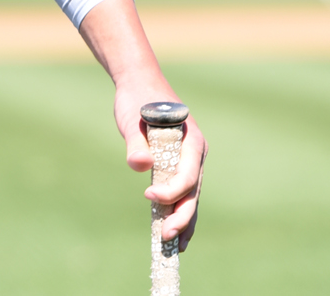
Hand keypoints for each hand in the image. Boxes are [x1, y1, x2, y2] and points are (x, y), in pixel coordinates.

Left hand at [114, 82, 205, 250]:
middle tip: (166, 238)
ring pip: (191, 196)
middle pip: (193, 191)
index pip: (187, 174)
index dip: (171, 191)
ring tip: (176, 246)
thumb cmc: (137, 99)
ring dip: (183, 220)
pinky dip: (180, 211)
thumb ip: (136, 142)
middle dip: (181, 216)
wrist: (140, 83)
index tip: (149, 196)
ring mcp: (190, 161)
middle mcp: (196, 153)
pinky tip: (175, 231)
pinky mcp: (180, 165)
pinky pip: (184, 193)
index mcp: (191, 140)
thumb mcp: (133, 118)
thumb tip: (139, 165)